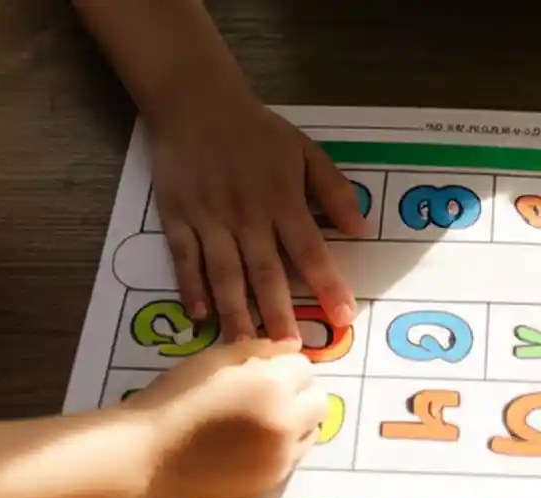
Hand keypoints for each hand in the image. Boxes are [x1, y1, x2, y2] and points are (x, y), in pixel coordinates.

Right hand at [125, 339, 327, 497]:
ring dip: (296, 420)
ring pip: (311, 430)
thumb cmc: (175, 398)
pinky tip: (250, 442)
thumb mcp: (214, 359)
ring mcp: (282, 455)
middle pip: (318, 399)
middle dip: (300, 392)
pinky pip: (293, 455)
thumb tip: (291, 347)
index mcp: (273, 385)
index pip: (305, 366)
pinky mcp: (272, 479)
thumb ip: (259, 350)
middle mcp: (287, 421)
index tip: (262, 369)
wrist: (148, 454)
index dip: (284, 365)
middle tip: (266, 393)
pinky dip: (282, 445)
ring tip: (258, 418)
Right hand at [147, 74, 366, 341]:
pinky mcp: (178, 218)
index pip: (309, 249)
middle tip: (290, 353)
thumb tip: (362, 229)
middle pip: (266, 272)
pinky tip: (202, 317)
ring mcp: (209, 218)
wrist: (196, 102)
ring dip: (236, 314)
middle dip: (279, 314)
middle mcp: (246, 214)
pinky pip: (185, 260)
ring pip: (224, 274)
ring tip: (246, 350)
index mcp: (282, 199)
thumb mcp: (305, 151)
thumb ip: (334, 191)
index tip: (343, 316)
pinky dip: (192, 288)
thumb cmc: (257, 131)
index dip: (327, 284)